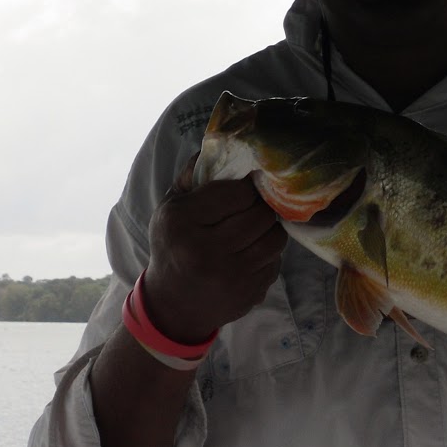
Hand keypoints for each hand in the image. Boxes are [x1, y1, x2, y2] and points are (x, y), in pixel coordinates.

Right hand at [142, 154, 287, 343]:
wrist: (173, 304)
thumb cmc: (173, 245)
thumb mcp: (170, 207)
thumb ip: (194, 174)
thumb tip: (224, 142)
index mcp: (182, 222)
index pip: (237, 192)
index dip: (248, 187)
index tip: (247, 187)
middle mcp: (205, 251)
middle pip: (260, 215)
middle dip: (262, 206)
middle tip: (254, 206)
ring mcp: (230, 278)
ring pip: (275, 238)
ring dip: (269, 229)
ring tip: (255, 228)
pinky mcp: (249, 295)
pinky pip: (276, 262)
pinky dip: (268, 254)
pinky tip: (250, 253)